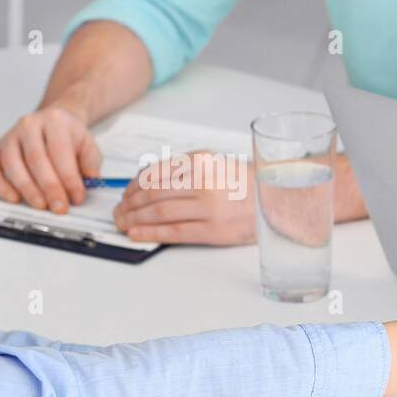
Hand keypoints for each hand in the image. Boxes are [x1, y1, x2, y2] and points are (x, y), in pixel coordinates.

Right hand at [0, 104, 101, 213]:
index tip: (77, 198)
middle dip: (49, 188)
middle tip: (59, 207)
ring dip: (27, 189)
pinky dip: (2, 186)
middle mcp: (29, 125)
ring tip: (42, 205)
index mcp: (54, 121)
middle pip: (36, 159)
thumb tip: (90, 182)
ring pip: (13, 165)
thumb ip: (90, 164)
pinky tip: (14, 198)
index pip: (60, 152)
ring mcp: (10, 136)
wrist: (53, 122)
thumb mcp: (88, 146)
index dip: (69, 179)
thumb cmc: (70, 137)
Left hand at [113, 151, 255, 244]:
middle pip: (152, 193)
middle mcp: (204, 181)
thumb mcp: (214, 165)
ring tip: (123, 224)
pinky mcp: (214, 229)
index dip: (132, 186)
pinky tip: (137, 235)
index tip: (125, 195)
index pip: (154, 173)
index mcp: (200, 162)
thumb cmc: (244, 185)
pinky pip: (174, 231)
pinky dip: (150, 233)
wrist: (278, 200)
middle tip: (119, 212)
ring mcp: (209, 207)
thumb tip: (146, 184)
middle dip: (129, 205)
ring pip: (158, 212)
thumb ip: (184, 171)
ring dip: (134, 219)